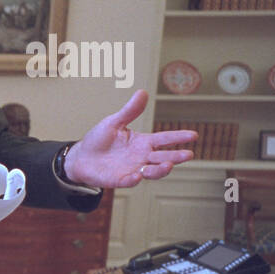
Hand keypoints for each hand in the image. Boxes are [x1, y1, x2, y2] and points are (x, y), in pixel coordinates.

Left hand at [63, 90, 196, 187]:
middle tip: (189, 155)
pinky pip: (130, 181)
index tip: (193, 135)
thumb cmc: (99, 139)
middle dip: (176, 157)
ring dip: (160, 170)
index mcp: (143, 142)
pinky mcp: (120, 180)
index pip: (164, 139)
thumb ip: (130, 111)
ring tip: (167, 165)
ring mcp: (133, 169)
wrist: (81, 157)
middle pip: (163, 157)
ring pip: (152, 172)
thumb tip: (142, 92)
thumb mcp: (114, 122)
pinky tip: (138, 176)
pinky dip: (135, 179)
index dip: (178, 137)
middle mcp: (141, 157)